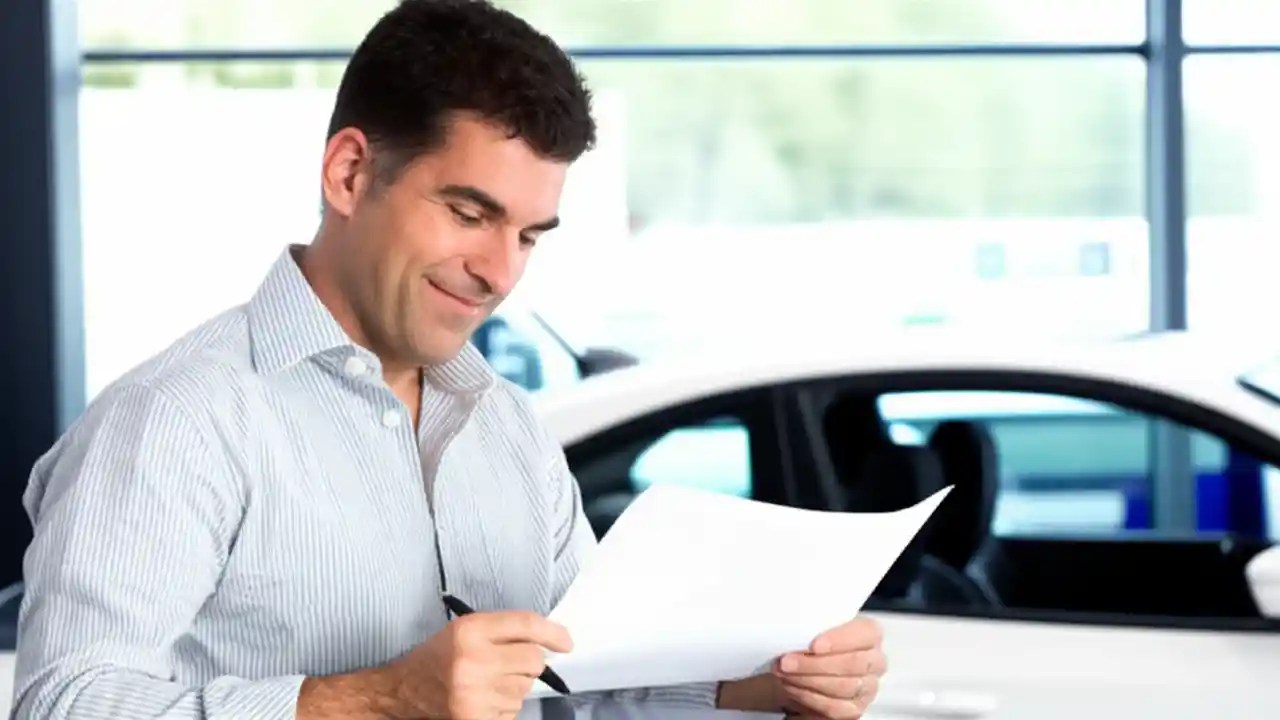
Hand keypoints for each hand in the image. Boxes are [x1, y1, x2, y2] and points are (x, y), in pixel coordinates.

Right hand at [384, 610, 572, 719]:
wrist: (405, 691)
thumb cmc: (440, 656)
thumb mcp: (467, 629)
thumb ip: (506, 630)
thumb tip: (552, 642)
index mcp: (470, 631)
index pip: (527, 625)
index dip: (553, 633)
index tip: (566, 642)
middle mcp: (473, 662)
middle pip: (534, 660)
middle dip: (529, 661)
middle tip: (508, 663)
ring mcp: (475, 695)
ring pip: (526, 688)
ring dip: (515, 685)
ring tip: (486, 682)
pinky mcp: (476, 719)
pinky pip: (514, 710)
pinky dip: (505, 705)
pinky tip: (483, 698)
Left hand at [772, 616, 885, 718]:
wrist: (801, 669)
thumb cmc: (811, 644)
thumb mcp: (811, 629)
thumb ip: (811, 628)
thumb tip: (795, 633)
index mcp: (870, 634)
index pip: (865, 633)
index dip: (840, 640)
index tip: (813, 646)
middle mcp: (875, 661)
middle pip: (853, 664)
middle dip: (814, 664)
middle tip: (786, 662)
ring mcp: (867, 688)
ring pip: (842, 687)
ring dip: (806, 681)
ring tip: (783, 674)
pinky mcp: (855, 710)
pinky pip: (834, 708)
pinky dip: (808, 698)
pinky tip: (792, 688)